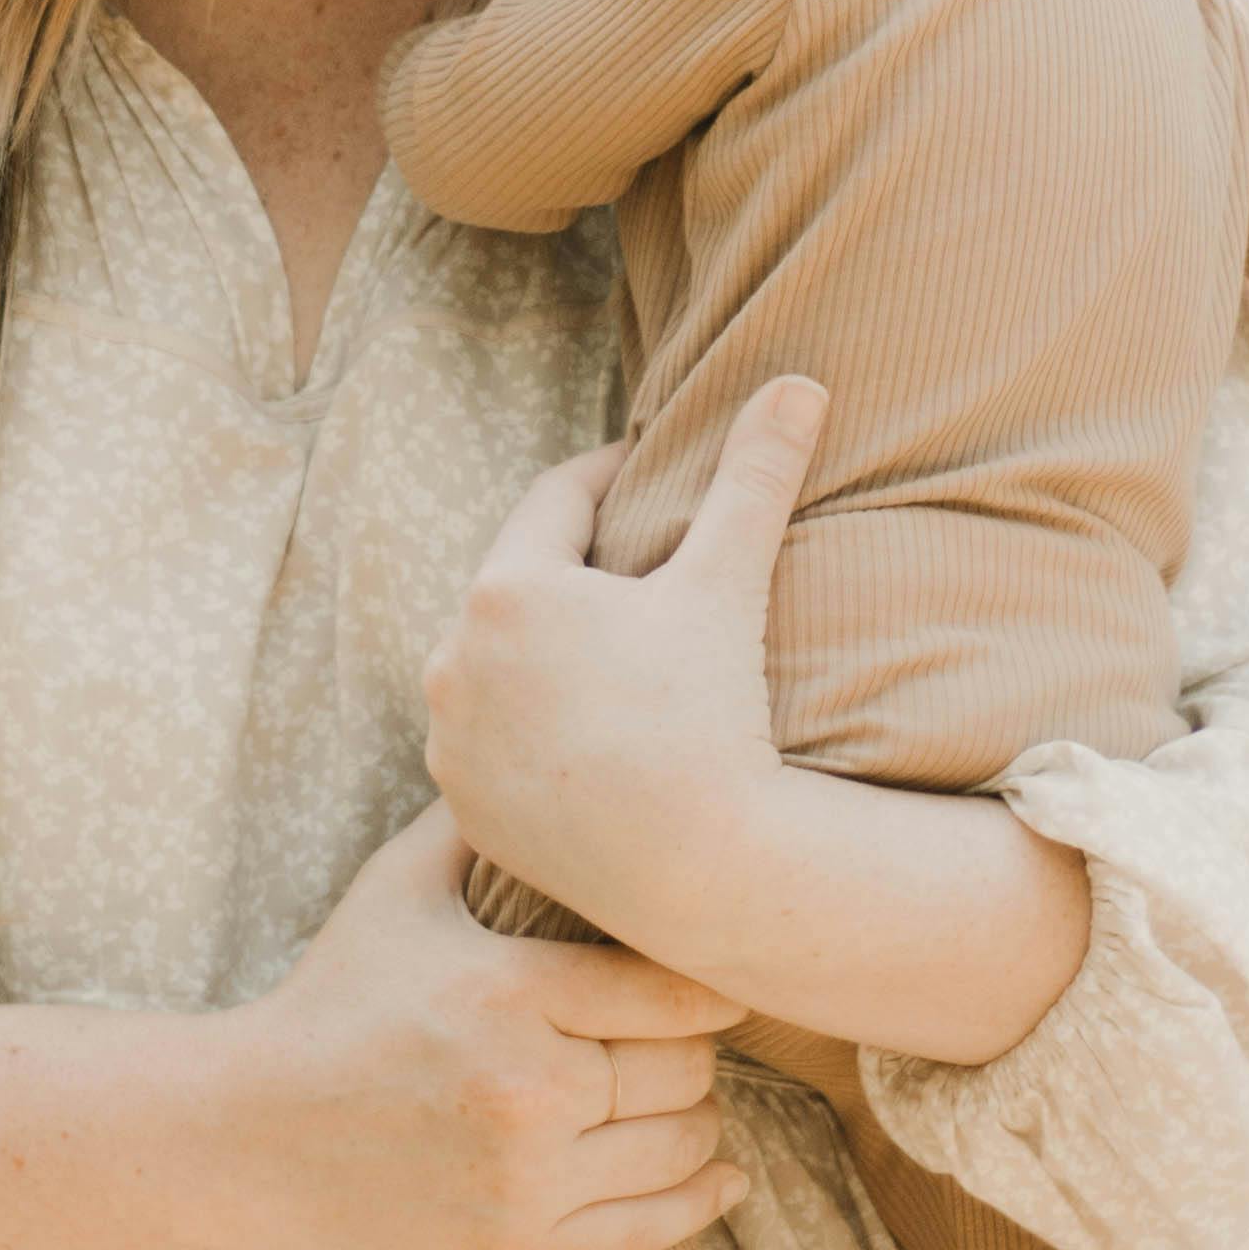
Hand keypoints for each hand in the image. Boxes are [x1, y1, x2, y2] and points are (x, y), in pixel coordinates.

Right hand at [217, 807, 734, 1249]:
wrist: (246, 1138)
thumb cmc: (329, 1001)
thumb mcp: (394, 891)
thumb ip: (477, 823)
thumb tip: (535, 750)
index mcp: (508, 990)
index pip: (668, 990)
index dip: (708, 983)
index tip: (721, 974)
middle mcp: (528, 1088)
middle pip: (684, 1068)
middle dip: (694, 1049)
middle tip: (682, 1037)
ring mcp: (527, 1178)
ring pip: (679, 1144)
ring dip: (697, 1117)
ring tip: (680, 1097)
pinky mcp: (520, 1249)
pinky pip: (652, 1227)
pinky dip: (702, 1200)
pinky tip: (722, 1178)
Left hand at [418, 378, 825, 980]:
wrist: (699, 868)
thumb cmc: (712, 715)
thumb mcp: (728, 585)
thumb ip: (753, 477)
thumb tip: (797, 381)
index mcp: (507, 588)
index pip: (560, 501)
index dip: (613, 480)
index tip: (650, 476)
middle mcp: (452, 657)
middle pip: (521, 584)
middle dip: (574, 570)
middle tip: (635, 568)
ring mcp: (450, 738)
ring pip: (498, 664)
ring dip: (541, 651)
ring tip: (606, 653)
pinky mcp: (461, 804)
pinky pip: (490, 741)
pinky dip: (526, 726)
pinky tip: (578, 730)